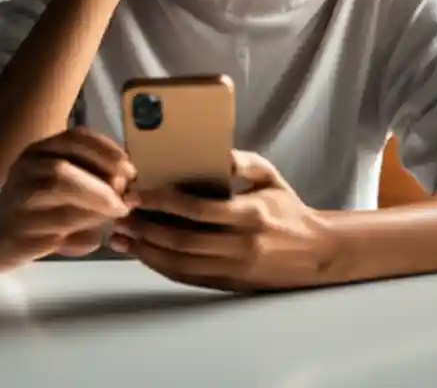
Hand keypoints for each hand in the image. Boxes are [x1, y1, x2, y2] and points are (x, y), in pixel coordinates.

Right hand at [0, 128, 138, 269]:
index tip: (130, 169)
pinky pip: (57, 232)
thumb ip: (90, 175)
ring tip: (113, 216)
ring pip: (57, 199)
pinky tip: (93, 239)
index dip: (106, 151)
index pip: (74, 138)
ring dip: (93, 207)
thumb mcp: (62, 182)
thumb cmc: (40, 207)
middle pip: (61, 170)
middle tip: (124, 198)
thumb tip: (129, 181)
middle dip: (99, 184)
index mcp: (39, 150)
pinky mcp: (19, 232)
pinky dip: (82, 236)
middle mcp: (25, 169)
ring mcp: (17, 201)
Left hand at [111, 151, 333, 291]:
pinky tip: (142, 253)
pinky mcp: (228, 284)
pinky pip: (187, 277)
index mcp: (251, 214)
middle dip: (146, 228)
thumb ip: (244, 162)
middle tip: (120, 214)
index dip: (164, 203)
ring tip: (121, 237)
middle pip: (182, 241)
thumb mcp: (271, 177)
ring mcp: (234, 268)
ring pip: (179, 263)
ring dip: (146, 250)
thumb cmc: (288, 209)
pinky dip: (160, 266)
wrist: (315, 252)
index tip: (138, 194)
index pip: (198, 210)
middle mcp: (241, 245)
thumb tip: (215, 153)